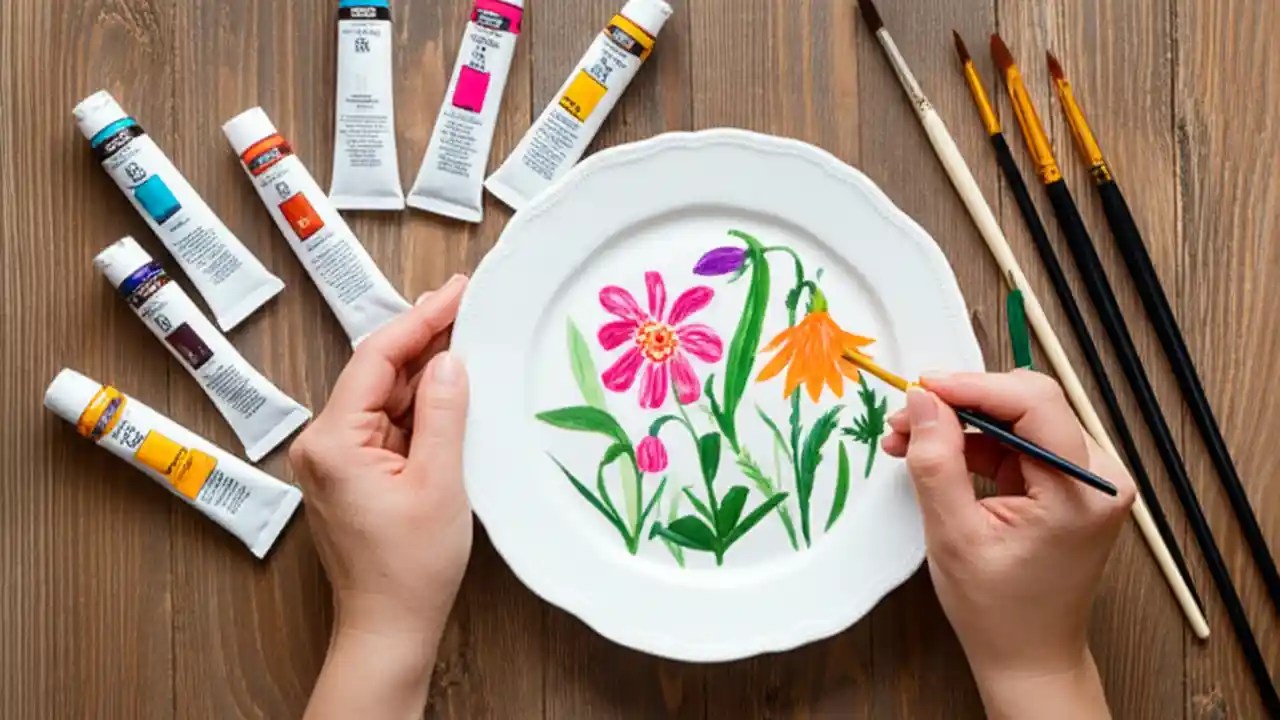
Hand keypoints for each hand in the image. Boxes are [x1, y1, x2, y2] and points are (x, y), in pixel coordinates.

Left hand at [289, 275, 471, 719]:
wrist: (389, 628)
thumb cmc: (411, 568)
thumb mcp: (440, 482)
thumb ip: (444, 413)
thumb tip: (450, 361)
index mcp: (334, 441)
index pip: (377, 358)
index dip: (420, 319)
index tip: (456, 291)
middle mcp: (323, 444)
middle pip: (378, 373)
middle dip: (424, 339)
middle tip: (467, 303)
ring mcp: (335, 459)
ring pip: (384, 397)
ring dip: (424, 372)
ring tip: (466, 337)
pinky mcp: (352, 474)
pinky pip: (387, 424)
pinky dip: (419, 407)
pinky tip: (450, 388)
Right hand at [881, 370, 1134, 719]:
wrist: (1028, 658)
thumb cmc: (998, 612)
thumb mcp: (955, 535)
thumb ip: (937, 463)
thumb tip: (922, 402)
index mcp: (1083, 491)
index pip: (1033, 404)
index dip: (973, 387)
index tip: (922, 387)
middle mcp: (1098, 476)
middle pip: (1029, 403)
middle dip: (962, 403)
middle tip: (908, 416)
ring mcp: (1085, 479)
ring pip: (1018, 419)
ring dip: (962, 423)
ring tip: (910, 438)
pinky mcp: (1066, 484)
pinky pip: (1017, 443)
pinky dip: (974, 444)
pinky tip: (935, 454)